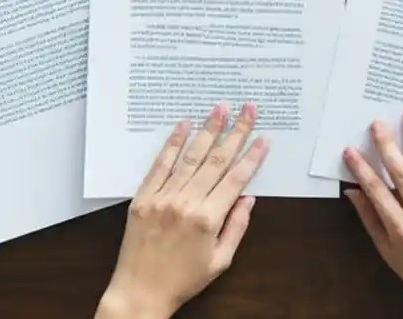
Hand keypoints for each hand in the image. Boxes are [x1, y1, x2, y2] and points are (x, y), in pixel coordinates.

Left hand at [96, 103, 269, 318]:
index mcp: (208, 219)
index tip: (263, 138)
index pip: (236, 179)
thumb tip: (248, 198)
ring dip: (207, 130)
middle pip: (216, 161)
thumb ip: (237, 226)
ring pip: (190, 157)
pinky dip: (173, 144)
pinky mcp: (142, 198)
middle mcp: (185, 203)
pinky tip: (183, 126)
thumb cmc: (183, 280)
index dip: (252, 156)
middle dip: (235, 133)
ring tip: (220, 109)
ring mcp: (162, 198)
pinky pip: (160, 166)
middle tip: (247, 109)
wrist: (139, 293)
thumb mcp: (220, 260)